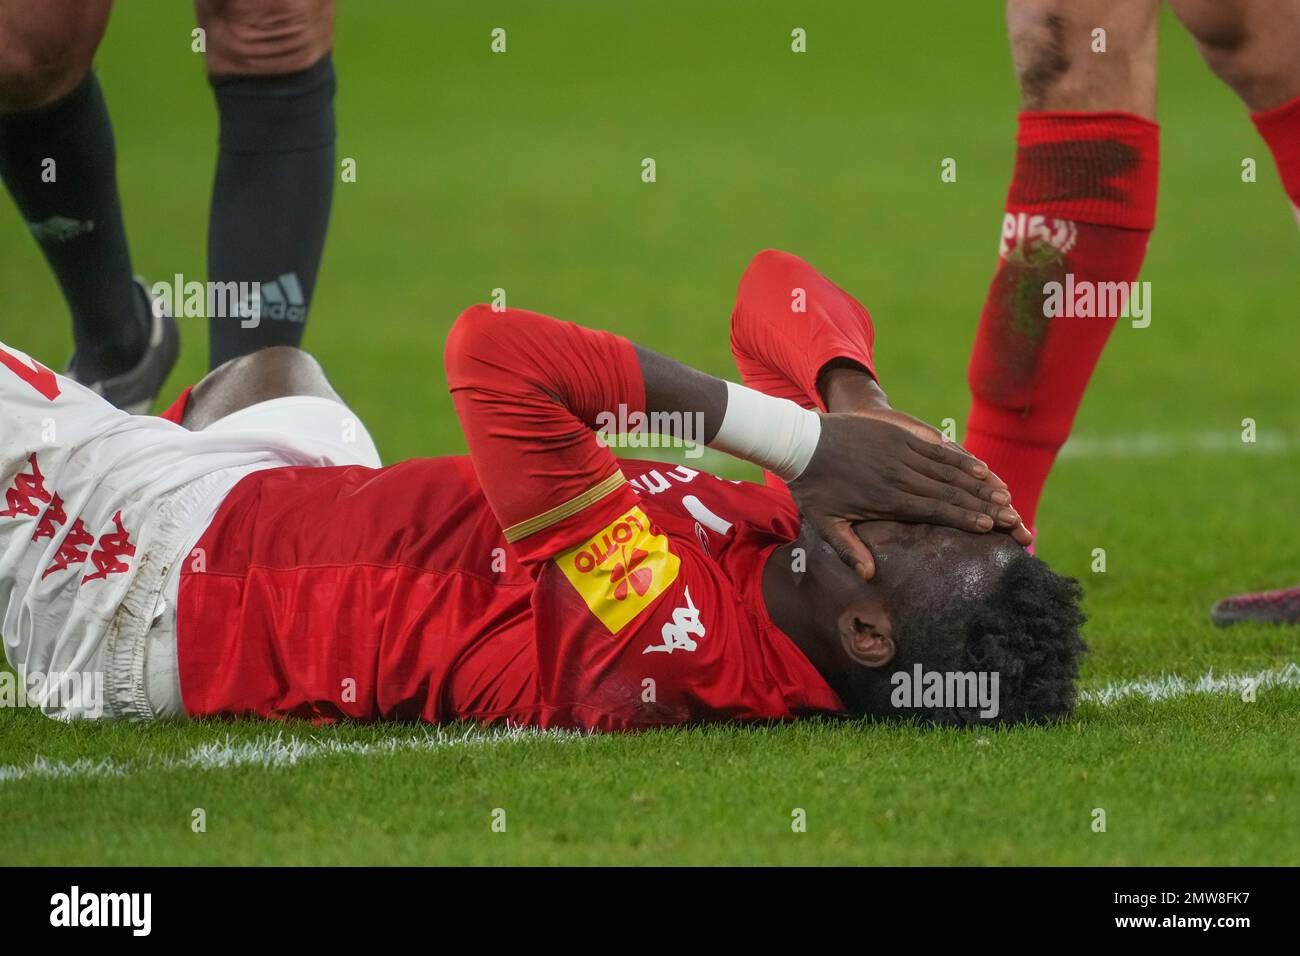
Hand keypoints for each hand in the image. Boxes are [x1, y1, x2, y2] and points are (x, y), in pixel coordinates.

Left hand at [787, 413, 1025, 578]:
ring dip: (978, 484)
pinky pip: (937, 448)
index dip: (963, 518)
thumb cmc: (813, 486)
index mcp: (886, 499)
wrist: (800, 441)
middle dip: (983, 505)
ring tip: (1004, 495)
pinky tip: (980, 468)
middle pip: (949, 493)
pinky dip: (960, 459)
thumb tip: (870, 576)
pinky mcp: (900, 435)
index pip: (934, 511)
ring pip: (948, 471)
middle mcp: (899, 476)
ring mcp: (901, 453)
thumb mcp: (825, 523)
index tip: (989, 527)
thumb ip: (849, 549)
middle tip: (1011, 516)